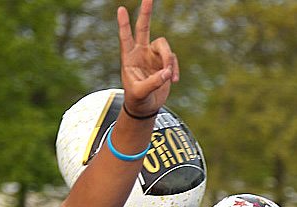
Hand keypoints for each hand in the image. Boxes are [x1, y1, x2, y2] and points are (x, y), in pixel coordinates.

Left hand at [117, 0, 177, 117]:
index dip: (124, 24)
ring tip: (169, 76)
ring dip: (168, 60)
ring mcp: (153, 56)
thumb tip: (167, 73)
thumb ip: (152, 83)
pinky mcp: (164, 62)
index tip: (121, 9)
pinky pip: (173, 60)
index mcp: (129, 58)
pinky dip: (174, 70)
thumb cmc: (137, 100)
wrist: (145, 108)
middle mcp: (140, 52)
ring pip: (165, 47)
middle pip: (144, 27)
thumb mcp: (140, 93)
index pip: (125, 38)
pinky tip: (174, 80)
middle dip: (146, 12)